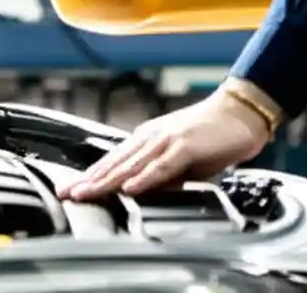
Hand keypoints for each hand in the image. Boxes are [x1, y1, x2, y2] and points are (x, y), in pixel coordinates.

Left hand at [57, 86, 271, 200]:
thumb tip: (141, 193)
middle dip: (89, 180)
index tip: (70, 190)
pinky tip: (129, 188)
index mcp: (147, 139)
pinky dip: (144, 178)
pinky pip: (161, 166)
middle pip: (114, 163)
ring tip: (87, 193)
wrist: (240, 113)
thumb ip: (160, 176)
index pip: (113, 161)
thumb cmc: (212, 136)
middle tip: (67, 194)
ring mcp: (167, 140)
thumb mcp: (179, 161)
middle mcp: (151, 137)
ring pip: (131, 165)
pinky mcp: (185, 146)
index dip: (90, 177)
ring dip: (107, 180)